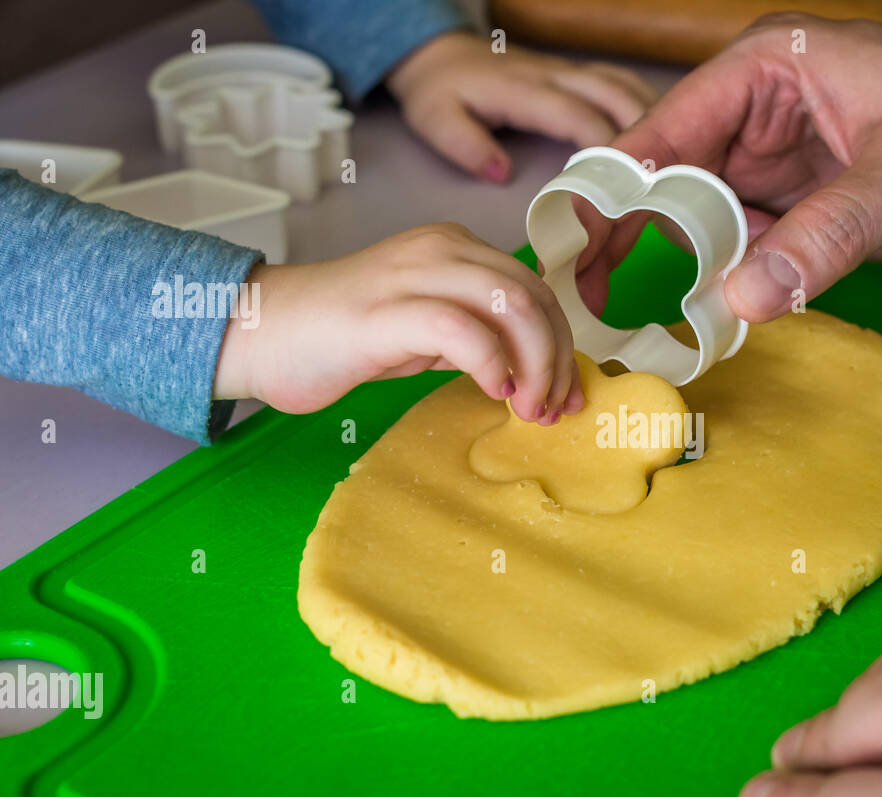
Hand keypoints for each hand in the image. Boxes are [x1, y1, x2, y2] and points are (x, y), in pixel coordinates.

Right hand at [213, 224, 583, 424]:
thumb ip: (477, 334)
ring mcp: (413, 274)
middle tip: (553, 410)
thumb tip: (536, 371)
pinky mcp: (387, 310)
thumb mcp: (426, 328)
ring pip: (511, 304)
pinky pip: (463, 330)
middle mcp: (442, 249)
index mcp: (455, 248)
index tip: (567, 394)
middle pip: (533, 296)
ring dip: (536, 366)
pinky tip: (494, 392)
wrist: (261, 333)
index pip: (535, 289)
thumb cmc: (341, 337)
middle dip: (557, 360)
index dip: (562, 344)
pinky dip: (492, 364)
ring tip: (528, 409)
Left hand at [387, 30, 657, 182]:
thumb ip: (466, 146)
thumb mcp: (436, 121)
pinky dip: (645, 106)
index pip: (576, 115)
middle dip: (643, 136)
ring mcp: (569, 72)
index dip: (604, 148)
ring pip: (623, 87)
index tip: (626, 185)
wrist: (439, 55)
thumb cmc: (440, 92)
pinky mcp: (575, 75)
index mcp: (525, 91)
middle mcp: (555, 76)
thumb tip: (501, 173)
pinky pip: (620, 82)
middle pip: (613, 97)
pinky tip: (661, 136)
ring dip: (653, 119)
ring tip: (675, 163)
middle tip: (663, 180)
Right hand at [578, 4, 881, 321]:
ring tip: (636, 328)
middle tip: (599, 311)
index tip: (578, 254)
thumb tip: (744, 296)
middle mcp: (765, 118)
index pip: (664, 131)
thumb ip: (824, 233)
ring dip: (682, 272)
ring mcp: (789, 169)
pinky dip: (733, 286)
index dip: (618, 193)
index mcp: (770, 71)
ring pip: (710, 224)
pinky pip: (757, 252)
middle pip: (675, 183)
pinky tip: (706, 324)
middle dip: (641, 243)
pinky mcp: (816, 214)